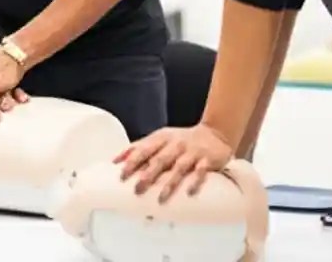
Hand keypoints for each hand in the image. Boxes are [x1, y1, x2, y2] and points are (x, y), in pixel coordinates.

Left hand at [113, 123, 232, 202]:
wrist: (215, 133)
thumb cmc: (181, 140)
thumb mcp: (159, 138)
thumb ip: (139, 148)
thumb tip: (115, 160)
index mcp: (161, 138)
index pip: (144, 149)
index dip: (133, 162)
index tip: (122, 176)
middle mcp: (176, 144)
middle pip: (160, 160)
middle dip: (148, 175)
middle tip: (137, 190)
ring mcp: (192, 151)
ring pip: (179, 167)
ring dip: (169, 183)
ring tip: (160, 198)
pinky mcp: (208, 159)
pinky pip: (201, 171)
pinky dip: (195, 181)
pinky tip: (189, 192)